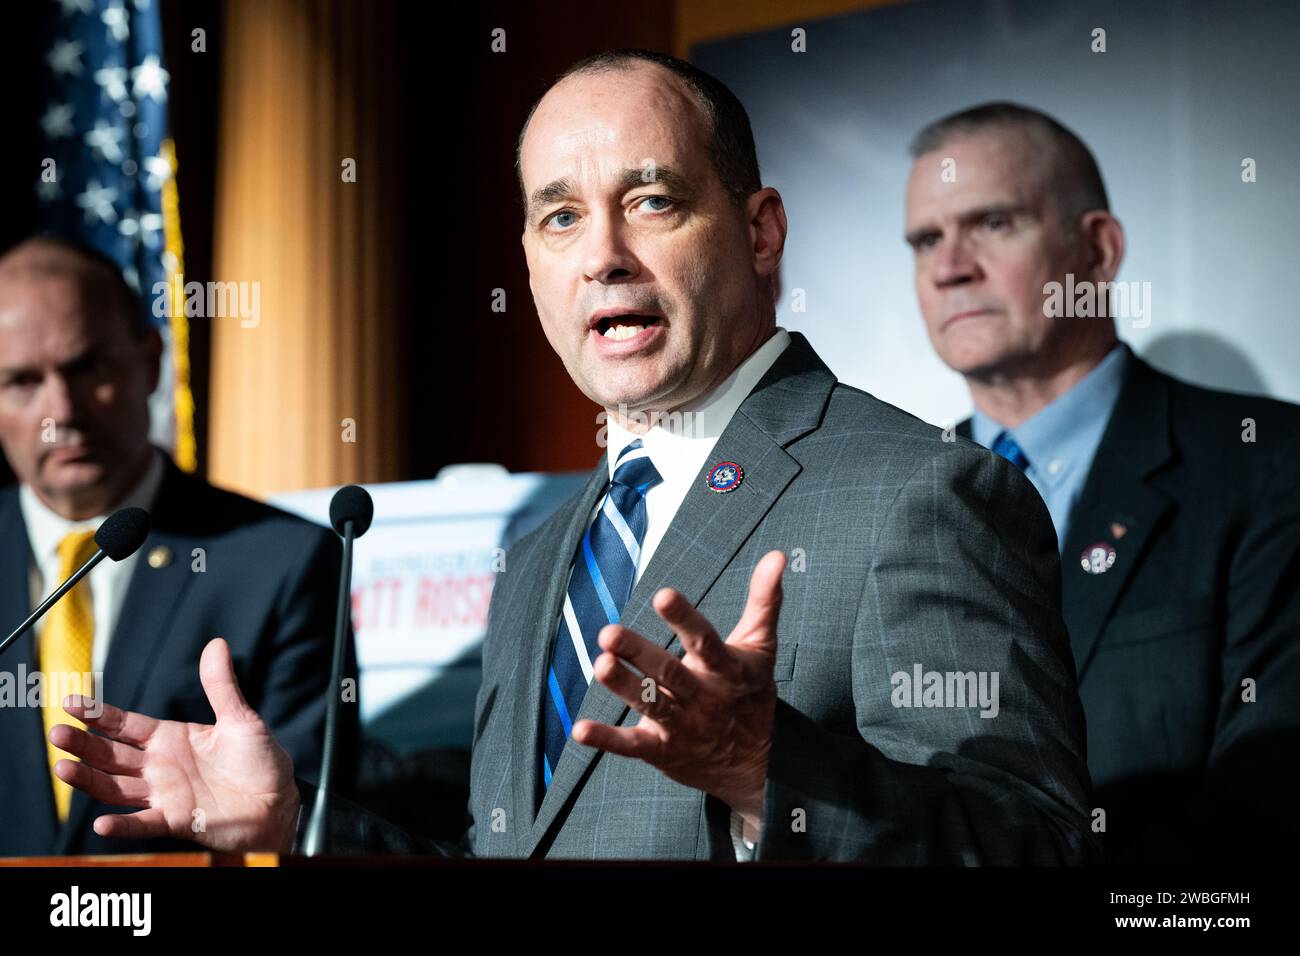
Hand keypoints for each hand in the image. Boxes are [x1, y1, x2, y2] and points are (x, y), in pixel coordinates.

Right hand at [50, 637, 299, 852]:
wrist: (279, 803)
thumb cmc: (261, 762)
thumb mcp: (242, 719)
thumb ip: (222, 686)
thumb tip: (216, 644)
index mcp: (171, 738)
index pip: (125, 725)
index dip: (98, 715)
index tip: (71, 702)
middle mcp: (160, 766)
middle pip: (111, 754)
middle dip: (83, 744)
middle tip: (56, 733)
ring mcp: (164, 795)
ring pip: (115, 787)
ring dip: (89, 779)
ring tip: (62, 768)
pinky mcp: (175, 821)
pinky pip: (143, 824)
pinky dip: (122, 824)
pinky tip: (102, 822)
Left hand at [571, 549, 786, 829]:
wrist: (758, 766)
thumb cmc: (752, 694)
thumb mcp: (761, 647)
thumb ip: (764, 600)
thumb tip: (777, 555)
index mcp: (727, 669)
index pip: (705, 641)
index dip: (685, 619)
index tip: (664, 595)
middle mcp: (704, 698)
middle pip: (670, 674)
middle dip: (639, 654)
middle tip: (609, 634)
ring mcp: (682, 726)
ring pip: (651, 705)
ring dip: (624, 686)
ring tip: (600, 664)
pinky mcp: (663, 750)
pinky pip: (632, 745)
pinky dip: (606, 739)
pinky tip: (579, 729)